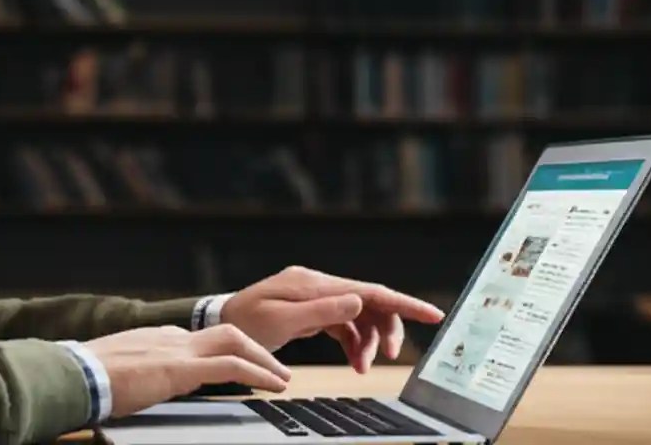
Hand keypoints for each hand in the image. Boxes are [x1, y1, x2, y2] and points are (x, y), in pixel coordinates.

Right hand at [84, 324, 291, 417]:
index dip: (225, 351)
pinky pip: (231, 367)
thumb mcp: (120, 371)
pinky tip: (272, 386)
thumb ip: (140, 372)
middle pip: (225, 333)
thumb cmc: (90, 378)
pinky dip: (257, 373)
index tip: (239, 363)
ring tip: (282, 378)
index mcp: (155, 338)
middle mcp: (170, 338)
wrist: (77, 374)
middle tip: (274, 368)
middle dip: (255, 348)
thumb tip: (147, 384)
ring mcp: (177, 350)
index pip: (199, 340)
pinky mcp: (181, 368)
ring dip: (263, 359)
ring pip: (234, 343)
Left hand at [220, 266, 444, 373]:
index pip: (368, 290)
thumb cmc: (243, 323)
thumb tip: (358, 301)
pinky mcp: (313, 311)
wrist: (218, 325)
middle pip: (370, 302)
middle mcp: (318, 286)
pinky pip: (346, 326)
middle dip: (386, 330)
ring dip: (369, 342)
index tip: (433, 315)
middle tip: (389, 358)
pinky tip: (356, 362)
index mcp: (313, 284)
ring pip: (361, 317)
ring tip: (363, 368)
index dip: (403, 303)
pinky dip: (355, 344)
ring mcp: (316, 298)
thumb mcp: (280, 320)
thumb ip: (320, 312)